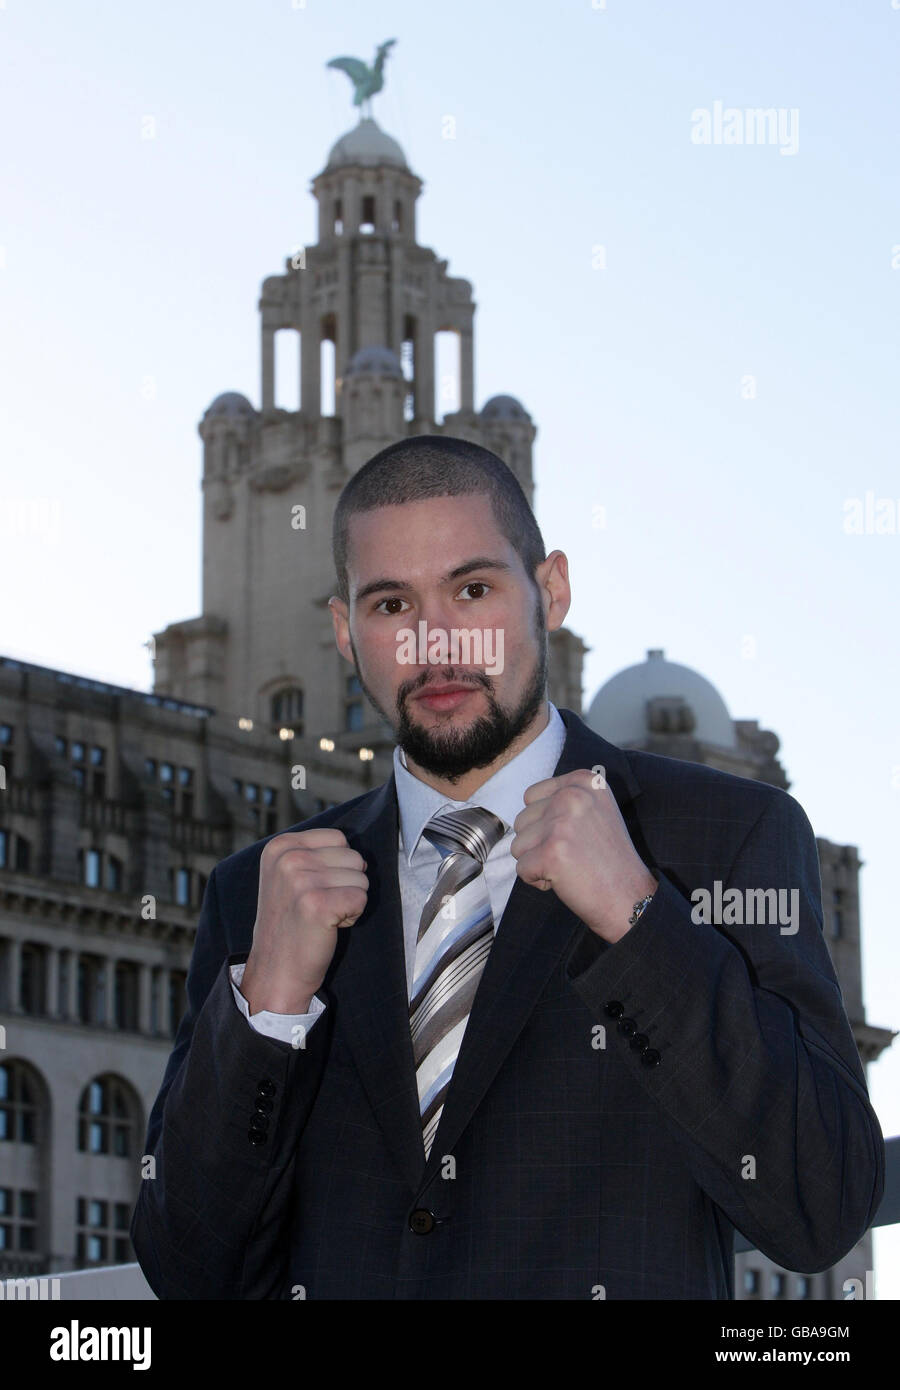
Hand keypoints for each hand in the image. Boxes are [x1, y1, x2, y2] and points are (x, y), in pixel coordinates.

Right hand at [240, 828, 367, 1013]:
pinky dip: (352, 916)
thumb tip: (359, 853)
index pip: (338, 838)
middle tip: (318, 907)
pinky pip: (361, 899)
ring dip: (349, 901)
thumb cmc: (291, 924)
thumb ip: (314, 854)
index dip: (336, 866)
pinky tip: (328, 927)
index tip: (312, 889)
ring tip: (322, 917)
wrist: (276, 971)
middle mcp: (288, 858)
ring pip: (362, 878)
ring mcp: (300, 880)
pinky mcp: (317, 904)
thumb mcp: (289, 876)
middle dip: (346, 884)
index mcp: (280, 846)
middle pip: (354, 857)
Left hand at [510, 768, 656, 942]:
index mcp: (584, 781)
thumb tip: (528, 803)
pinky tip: (565, 880)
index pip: (531, 797)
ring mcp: (561, 823)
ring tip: (570, 866)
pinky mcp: (551, 852)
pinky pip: (522, 869)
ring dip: (538, 861)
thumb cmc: (610, 859)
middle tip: (574, 855)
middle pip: (522, 820)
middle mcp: (572, 796)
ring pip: (518, 845)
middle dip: (539, 844)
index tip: (573, 836)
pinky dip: (537, 880)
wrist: (630, 896)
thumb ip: (565, 799)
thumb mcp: (596, 811)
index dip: (544, 823)